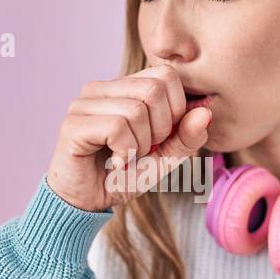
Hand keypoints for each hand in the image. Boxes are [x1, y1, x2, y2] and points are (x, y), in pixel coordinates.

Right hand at [46, 63, 212, 211]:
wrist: (87, 204)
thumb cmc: (122, 176)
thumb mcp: (164, 158)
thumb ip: (186, 137)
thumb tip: (206, 112)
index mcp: (123, 87)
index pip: (166, 74)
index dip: (175, 109)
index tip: (160, 137)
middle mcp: (101, 88)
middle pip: (153, 89)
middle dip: (159, 129)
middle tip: (143, 150)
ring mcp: (84, 104)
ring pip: (136, 110)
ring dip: (140, 145)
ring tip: (126, 159)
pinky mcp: (73, 124)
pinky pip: (117, 127)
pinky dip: (125, 152)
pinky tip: (116, 163)